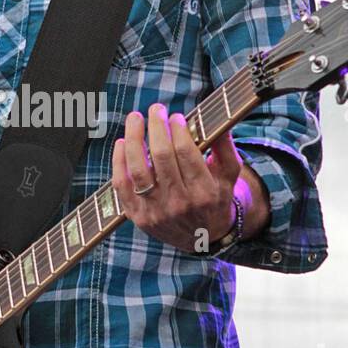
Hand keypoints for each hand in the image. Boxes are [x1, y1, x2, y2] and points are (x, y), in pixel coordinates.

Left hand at [112, 104, 242, 253]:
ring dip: (134, 138)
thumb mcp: (229, 176)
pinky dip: (118, 162)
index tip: (175, 117)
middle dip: (156, 126)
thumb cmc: (215, 199)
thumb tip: (219, 121)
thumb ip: (225, 148)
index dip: (178, 129)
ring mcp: (156, 211)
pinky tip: (122, 143)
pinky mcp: (138, 216)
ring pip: (138, 169)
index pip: (186, 152)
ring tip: (135, 119)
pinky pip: (122, 185)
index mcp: (204, 192)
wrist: (202, 238)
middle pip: (161, 156)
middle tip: (156, 110)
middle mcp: (180, 203)